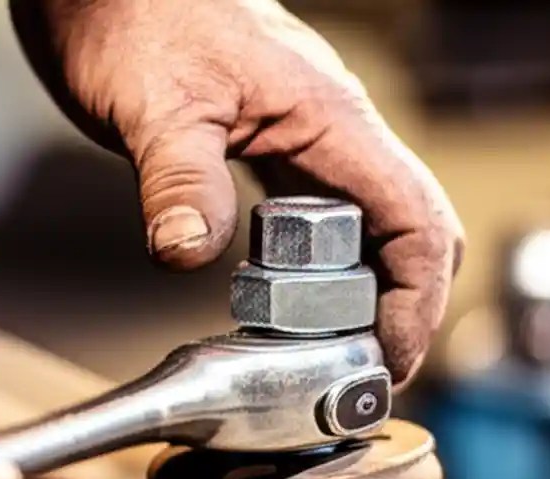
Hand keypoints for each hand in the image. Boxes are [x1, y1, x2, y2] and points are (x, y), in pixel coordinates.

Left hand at [12, 0, 464, 384]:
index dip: (417, 303)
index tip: (386, 363)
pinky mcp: (265, 143)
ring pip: (360, 227)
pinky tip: (270, 295)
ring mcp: (302, 136)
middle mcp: (330, 131)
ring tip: (310, 348)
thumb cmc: (133, 10)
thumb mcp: (153, 103)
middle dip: (392, 308)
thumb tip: (189, 255)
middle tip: (346, 371)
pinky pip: (312, 215)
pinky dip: (306, 266)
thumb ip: (178, 180)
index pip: (416, 222)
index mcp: (330, 120)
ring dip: (348, 292)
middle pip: (404, 233)